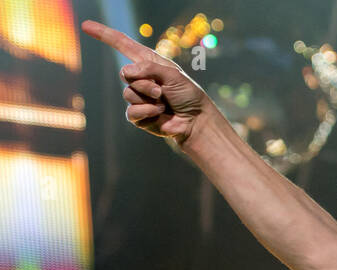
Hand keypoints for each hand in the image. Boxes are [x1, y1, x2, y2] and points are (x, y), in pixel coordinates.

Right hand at [81, 19, 211, 142]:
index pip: (122, 45)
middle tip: (162, 91)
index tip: (86, 26)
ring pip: (128, 93)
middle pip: (124, 74)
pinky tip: (159, 113)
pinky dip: (147, 112)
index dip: (104, 35)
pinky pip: (131, 111)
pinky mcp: (138, 115)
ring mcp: (138, 97)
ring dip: (148, 99)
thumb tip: (127, 73)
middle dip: (144, 83)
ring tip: (164, 103)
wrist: (196, 121)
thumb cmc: (188, 95)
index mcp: (148, 63)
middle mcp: (141, 78)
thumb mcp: (172, 75)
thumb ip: (149, 68)